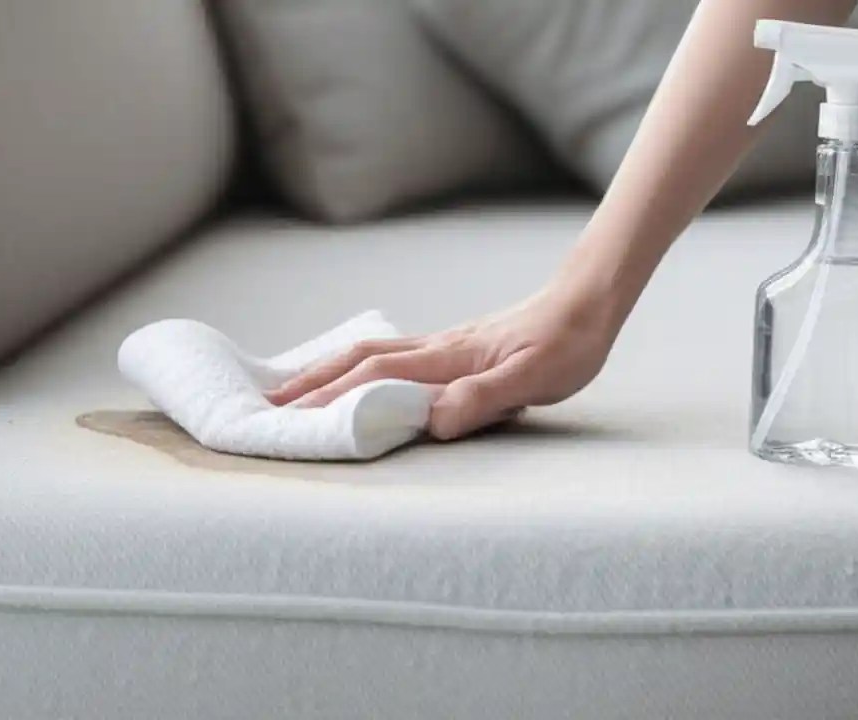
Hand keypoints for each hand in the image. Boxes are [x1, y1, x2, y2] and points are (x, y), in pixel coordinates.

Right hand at [265, 284, 621, 439]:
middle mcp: (437, 347)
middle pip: (358, 360)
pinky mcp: (453, 348)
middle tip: (269, 405)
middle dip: (312, 382)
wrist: (589, 301)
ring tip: (294, 389)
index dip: (333, 399)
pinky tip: (354, 374)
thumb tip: (435, 420)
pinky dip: (356, 364)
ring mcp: (443, 345)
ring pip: (370, 353)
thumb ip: (486, 397)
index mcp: (450, 357)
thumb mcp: (537, 377)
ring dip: (327, 370)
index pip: (377, 378)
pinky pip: (390, 354)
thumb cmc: (569, 342)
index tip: (293, 420)